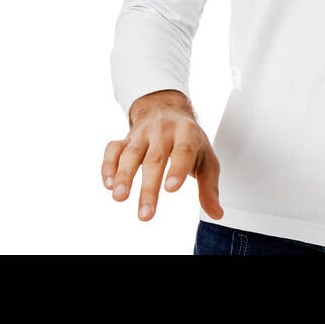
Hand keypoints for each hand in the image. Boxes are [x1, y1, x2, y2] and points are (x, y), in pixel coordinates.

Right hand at [102, 90, 222, 221]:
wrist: (166, 108)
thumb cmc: (189, 140)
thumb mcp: (206, 159)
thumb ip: (209, 187)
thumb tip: (216, 214)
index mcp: (187, 133)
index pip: (183, 150)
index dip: (177, 168)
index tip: (171, 189)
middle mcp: (163, 131)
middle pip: (154, 159)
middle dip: (148, 188)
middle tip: (146, 214)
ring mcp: (142, 134)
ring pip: (131, 154)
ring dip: (124, 176)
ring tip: (119, 197)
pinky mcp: (125, 138)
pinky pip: (113, 149)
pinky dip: (108, 165)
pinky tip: (108, 184)